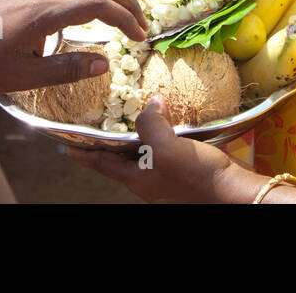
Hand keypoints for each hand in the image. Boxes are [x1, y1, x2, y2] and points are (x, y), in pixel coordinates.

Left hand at [67, 96, 244, 202]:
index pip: (101, 163)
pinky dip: (156, 132)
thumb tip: (150, 104)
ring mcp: (165, 173)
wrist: (232, 192)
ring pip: (141, 150)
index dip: (82, 152)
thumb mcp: (166, 148)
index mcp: (136, 178)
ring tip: (125, 115)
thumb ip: (150, 124)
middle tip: (94, 120)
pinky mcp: (182, 166)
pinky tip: (162, 119)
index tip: (63, 143)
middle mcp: (147, 177)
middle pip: (118, 156)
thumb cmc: (196, 176)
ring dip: (131, 134)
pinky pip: (161, 147)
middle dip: (105, 140)